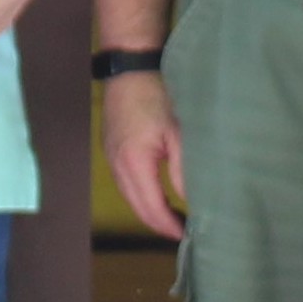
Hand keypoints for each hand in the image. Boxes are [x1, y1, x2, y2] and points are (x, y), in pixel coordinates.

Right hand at [103, 71, 185, 238]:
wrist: (129, 65)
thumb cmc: (157, 94)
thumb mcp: (178, 133)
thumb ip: (183, 171)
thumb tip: (191, 201)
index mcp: (134, 164)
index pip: (152, 208)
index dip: (169, 226)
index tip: (188, 236)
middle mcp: (117, 165)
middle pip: (137, 208)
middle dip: (159, 224)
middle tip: (184, 232)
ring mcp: (110, 157)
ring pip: (130, 197)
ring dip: (150, 210)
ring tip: (174, 217)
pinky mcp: (111, 148)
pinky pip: (125, 183)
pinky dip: (141, 194)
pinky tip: (157, 193)